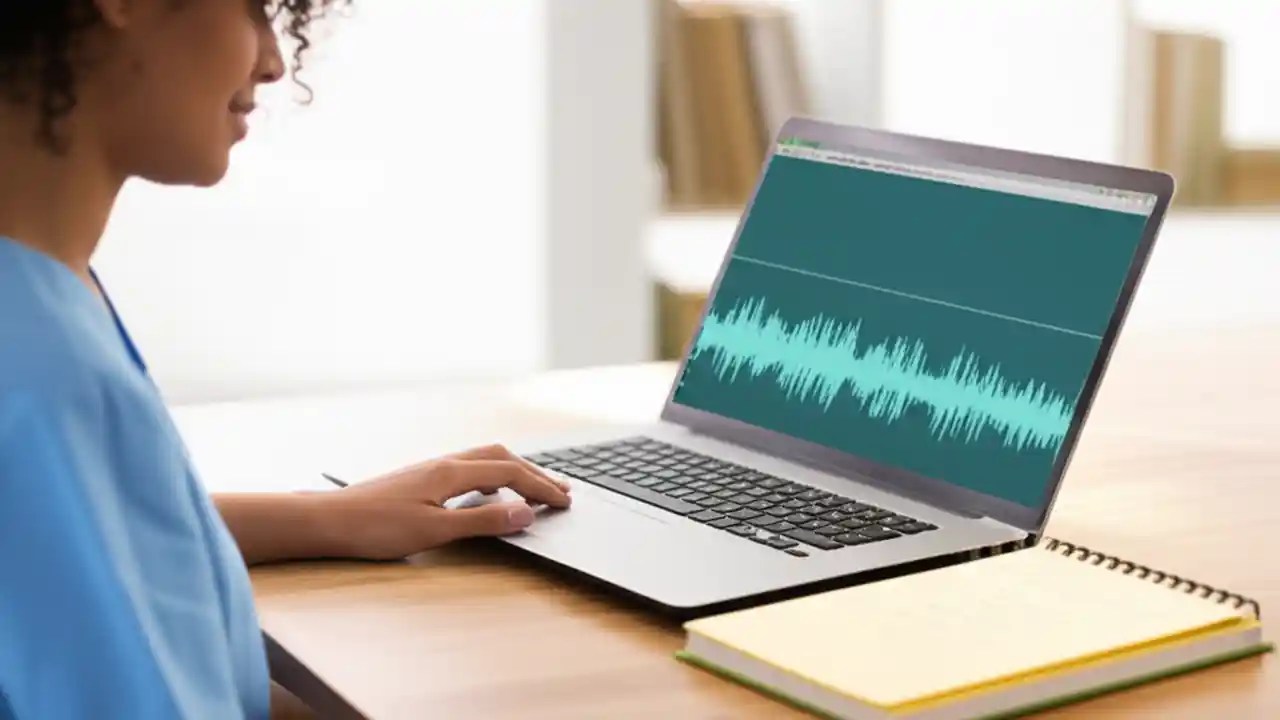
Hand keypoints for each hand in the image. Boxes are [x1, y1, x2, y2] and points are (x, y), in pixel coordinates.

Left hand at [317, 444, 570, 559]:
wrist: (328, 520)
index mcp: (451, 472)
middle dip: (534, 472)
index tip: (565, 501)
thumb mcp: (435, 531)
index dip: (541, 488)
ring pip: (484, 458)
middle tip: (561, 489)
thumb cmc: (375, 528)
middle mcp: (443, 463)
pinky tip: (489, 489)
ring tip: (534, 484)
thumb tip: (525, 512)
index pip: (510, 473)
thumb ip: (482, 522)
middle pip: (501, 457)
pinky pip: (468, 466)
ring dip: (514, 469)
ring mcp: (430, 468)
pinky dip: (493, 473)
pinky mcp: (419, 478)